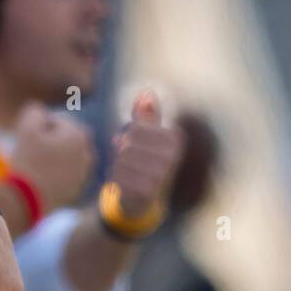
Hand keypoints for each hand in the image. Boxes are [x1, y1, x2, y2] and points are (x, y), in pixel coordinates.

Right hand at [8, 102, 94, 213]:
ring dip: (53, 158)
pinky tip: (42, 181)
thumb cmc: (28, 160)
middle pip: (63, 139)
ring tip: (36, 169)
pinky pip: (65, 174)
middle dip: (49, 143)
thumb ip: (35, 111)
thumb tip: (40, 109)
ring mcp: (85, 173)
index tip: (30, 143)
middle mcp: (89, 152)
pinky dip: (55, 174)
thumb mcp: (26, 128)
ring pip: (64, 157)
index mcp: (80, 134)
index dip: (39, 130)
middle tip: (32, 154)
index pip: (55, 122)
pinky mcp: (78, 189)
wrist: (28, 199)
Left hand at [108, 91, 183, 217]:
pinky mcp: (149, 191)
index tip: (132, 145)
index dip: (127, 137)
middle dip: (121, 152)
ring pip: (122, 160)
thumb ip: (145, 115)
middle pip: (128, 144)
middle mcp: (173, 156)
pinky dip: (115, 179)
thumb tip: (146, 91)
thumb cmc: (144, 161)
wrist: (144, 199)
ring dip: (117, 166)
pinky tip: (123, 183)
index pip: (136, 128)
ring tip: (126, 172)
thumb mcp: (146, 136)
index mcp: (175, 138)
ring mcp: (163, 175)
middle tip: (126, 161)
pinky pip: (118, 177)